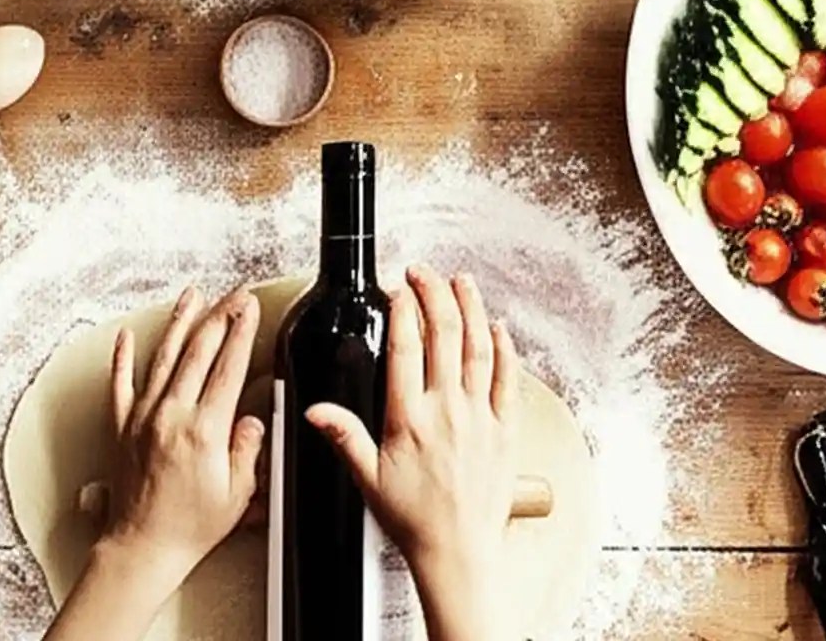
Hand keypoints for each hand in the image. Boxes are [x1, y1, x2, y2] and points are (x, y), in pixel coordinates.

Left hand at [102, 286, 265, 582]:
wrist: (143, 547)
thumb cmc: (190, 526)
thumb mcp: (238, 492)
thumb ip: (247, 448)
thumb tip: (252, 418)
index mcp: (204, 429)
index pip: (228, 366)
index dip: (242, 332)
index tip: (251, 309)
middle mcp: (171, 415)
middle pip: (199, 351)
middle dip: (220, 316)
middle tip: (234, 295)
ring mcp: (143, 417)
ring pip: (164, 357)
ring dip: (182, 323)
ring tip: (193, 296)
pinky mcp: (122, 427)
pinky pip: (121, 384)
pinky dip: (123, 357)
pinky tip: (127, 335)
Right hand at [305, 265, 519, 639]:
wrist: (458, 553)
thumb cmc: (414, 520)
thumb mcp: (368, 478)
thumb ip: (344, 436)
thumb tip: (316, 411)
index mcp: (409, 419)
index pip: (405, 348)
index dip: (402, 310)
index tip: (396, 290)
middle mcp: (447, 412)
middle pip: (443, 335)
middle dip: (433, 294)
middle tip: (423, 274)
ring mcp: (480, 417)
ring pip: (479, 347)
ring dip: (470, 308)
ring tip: (461, 282)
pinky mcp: (505, 430)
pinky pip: (508, 379)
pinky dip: (504, 348)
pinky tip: (496, 327)